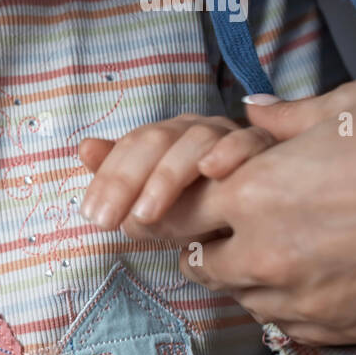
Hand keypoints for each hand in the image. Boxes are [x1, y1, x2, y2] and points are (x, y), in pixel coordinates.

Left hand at [76, 113, 275, 230]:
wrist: (270, 207)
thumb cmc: (207, 205)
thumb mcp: (159, 201)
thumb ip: (123, 177)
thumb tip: (84, 148)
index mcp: (167, 137)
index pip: (130, 147)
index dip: (108, 180)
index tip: (92, 217)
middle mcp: (195, 131)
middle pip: (155, 140)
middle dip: (126, 181)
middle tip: (109, 223)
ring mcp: (231, 136)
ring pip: (194, 141)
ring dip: (166, 176)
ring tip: (145, 216)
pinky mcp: (267, 147)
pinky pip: (250, 140)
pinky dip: (231, 151)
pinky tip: (212, 171)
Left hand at [80, 80, 355, 345]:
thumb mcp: (350, 108)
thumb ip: (288, 117)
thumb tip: (255, 111)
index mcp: (253, 195)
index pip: (171, 212)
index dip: (161, 206)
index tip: (158, 204)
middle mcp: (265, 255)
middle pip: (197, 262)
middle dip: (201, 243)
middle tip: (219, 225)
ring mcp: (302, 299)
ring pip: (240, 297)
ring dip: (241, 275)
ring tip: (269, 247)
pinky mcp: (339, 329)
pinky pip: (285, 324)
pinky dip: (283, 303)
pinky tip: (307, 276)